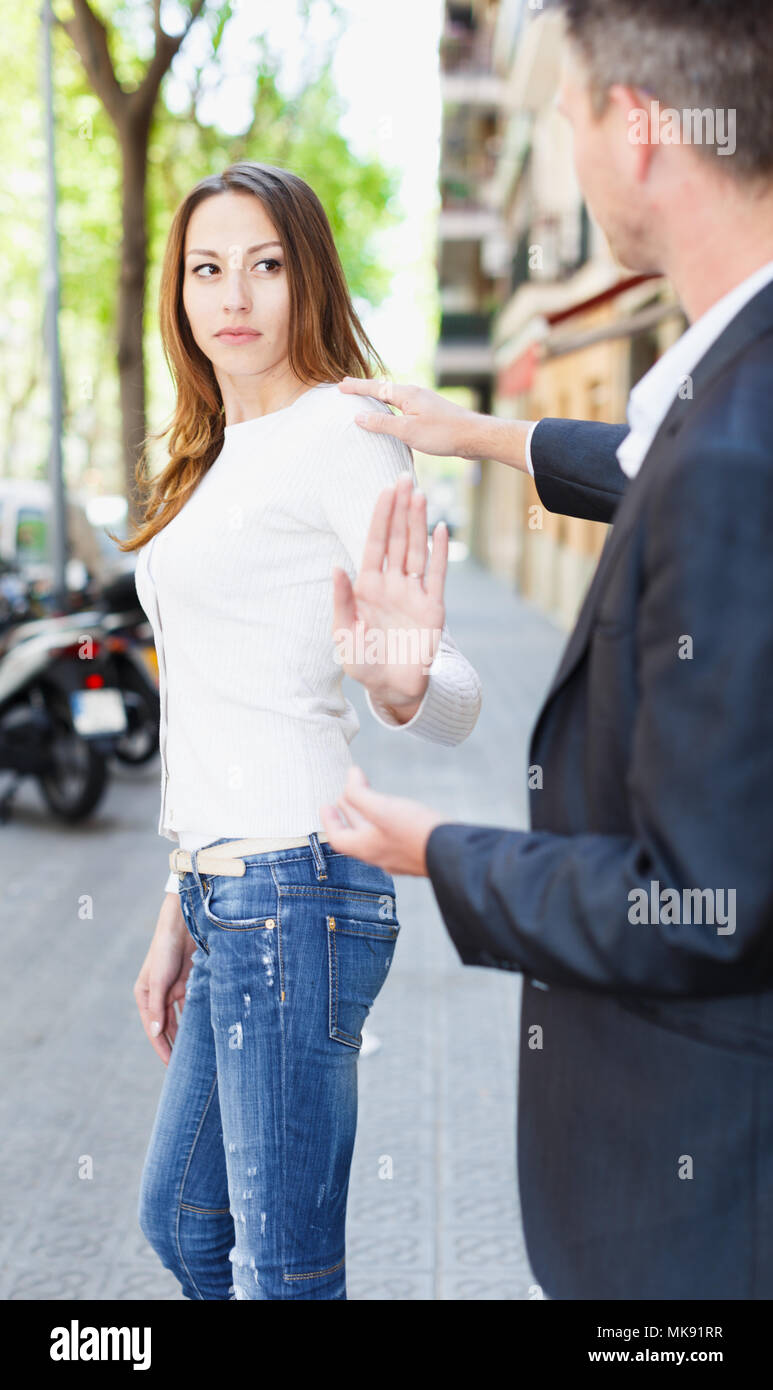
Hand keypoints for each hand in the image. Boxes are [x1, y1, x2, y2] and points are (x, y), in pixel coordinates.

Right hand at [133, 894, 196, 1064]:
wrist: (184, 923)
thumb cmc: (166, 949)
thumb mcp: (159, 980)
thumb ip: (157, 1007)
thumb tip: (156, 1034)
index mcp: (145, 996)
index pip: (154, 1030)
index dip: (162, 1048)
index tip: (172, 1068)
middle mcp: (159, 995)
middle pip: (167, 1027)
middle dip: (175, 1045)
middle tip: (186, 1067)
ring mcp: (175, 989)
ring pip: (182, 1019)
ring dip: (188, 1033)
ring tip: (199, 1053)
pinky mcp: (190, 982)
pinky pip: (194, 1006)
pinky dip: (199, 1017)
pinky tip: (208, 1030)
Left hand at [320, 764, 449, 875]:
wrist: (455, 853)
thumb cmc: (415, 831)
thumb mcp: (382, 808)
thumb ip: (360, 793)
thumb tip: (350, 775)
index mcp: (367, 848)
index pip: (338, 837)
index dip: (329, 820)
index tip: (326, 805)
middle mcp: (380, 856)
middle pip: (356, 834)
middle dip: (349, 813)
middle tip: (346, 794)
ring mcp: (399, 857)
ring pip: (375, 836)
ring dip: (368, 816)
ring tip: (369, 798)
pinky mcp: (416, 853)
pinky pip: (392, 837)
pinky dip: (385, 822)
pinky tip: (396, 814)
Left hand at [332, 473, 447, 712]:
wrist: (393, 687)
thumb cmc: (364, 661)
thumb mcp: (344, 634)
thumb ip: (342, 601)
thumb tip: (337, 566)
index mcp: (367, 587)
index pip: (374, 544)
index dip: (379, 517)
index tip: (384, 491)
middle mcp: (391, 584)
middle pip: (397, 540)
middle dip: (399, 510)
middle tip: (403, 478)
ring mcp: (413, 593)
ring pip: (416, 550)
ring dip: (418, 523)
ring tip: (419, 495)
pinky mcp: (433, 607)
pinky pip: (437, 575)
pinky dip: (439, 552)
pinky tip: (441, 529)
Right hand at [338, 375, 479, 459]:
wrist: (475, 437)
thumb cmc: (443, 433)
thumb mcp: (408, 431)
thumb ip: (382, 423)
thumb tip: (358, 416)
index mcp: (407, 394)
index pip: (375, 388)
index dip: (356, 387)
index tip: (340, 385)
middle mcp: (415, 394)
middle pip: (384, 389)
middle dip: (365, 389)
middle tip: (348, 387)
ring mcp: (424, 403)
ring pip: (395, 397)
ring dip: (378, 398)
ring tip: (366, 399)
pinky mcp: (431, 413)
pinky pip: (404, 406)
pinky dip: (391, 407)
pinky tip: (393, 416)